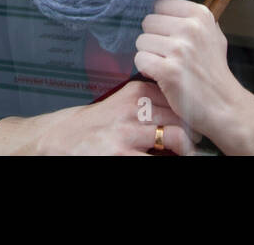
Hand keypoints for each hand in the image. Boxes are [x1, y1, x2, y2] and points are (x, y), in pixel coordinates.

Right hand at [0, 80, 199, 155]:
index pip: (175, 96)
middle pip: (180, 115)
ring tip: (187, 153)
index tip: (196, 120)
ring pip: (174, 137)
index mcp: (133, 93)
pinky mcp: (121, 154)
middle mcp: (132, 109)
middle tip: (197, 141)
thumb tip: (177, 111)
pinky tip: (163, 160)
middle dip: (193, 130)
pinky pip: (154, 159)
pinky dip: (164, 160)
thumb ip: (144, 103)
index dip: (190, 110)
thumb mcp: (117, 104)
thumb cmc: (89, 125)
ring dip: (185, 148)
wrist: (56, 140)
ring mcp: (127, 133)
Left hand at [134, 0, 253, 155]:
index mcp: (201, 15)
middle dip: (154, 39)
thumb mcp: (212, 35)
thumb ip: (191, 19)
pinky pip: (140, 59)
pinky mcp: (169, 71)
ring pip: (141, 41)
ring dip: (150, 55)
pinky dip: (146, 69)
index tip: (172, 38)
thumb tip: (161, 6)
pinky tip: (162, 76)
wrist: (226, 106)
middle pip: (148, 22)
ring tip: (168, 66)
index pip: (160, 5)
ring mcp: (180, 49)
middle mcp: (191, 28)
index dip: (162, 23)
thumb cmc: (214, 71)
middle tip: (169, 56)